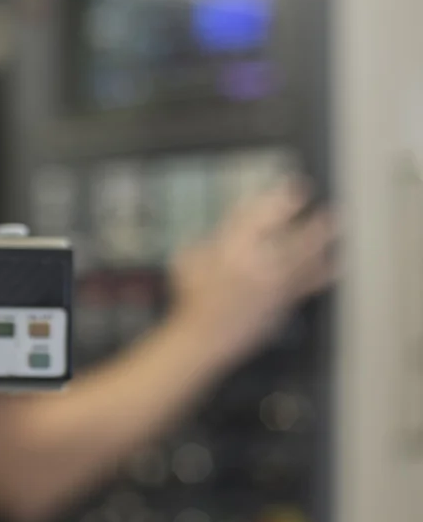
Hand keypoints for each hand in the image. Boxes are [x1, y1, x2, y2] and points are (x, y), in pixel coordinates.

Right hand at [168, 181, 335, 367]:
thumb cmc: (192, 299)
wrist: (204, 336)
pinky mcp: (285, 303)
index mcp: (237, 247)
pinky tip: (332, 265)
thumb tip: (220, 233)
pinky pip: (311, 284)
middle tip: (327, 208)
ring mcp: (278, 284)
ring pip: (311, 258)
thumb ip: (206, 241)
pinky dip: (323, 272)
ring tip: (334, 227)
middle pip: (300, 235)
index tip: (296, 186)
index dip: (285, 197)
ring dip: (324, 241)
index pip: (267, 214)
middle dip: (315, 220)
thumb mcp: (187, 259)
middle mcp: (264, 263)